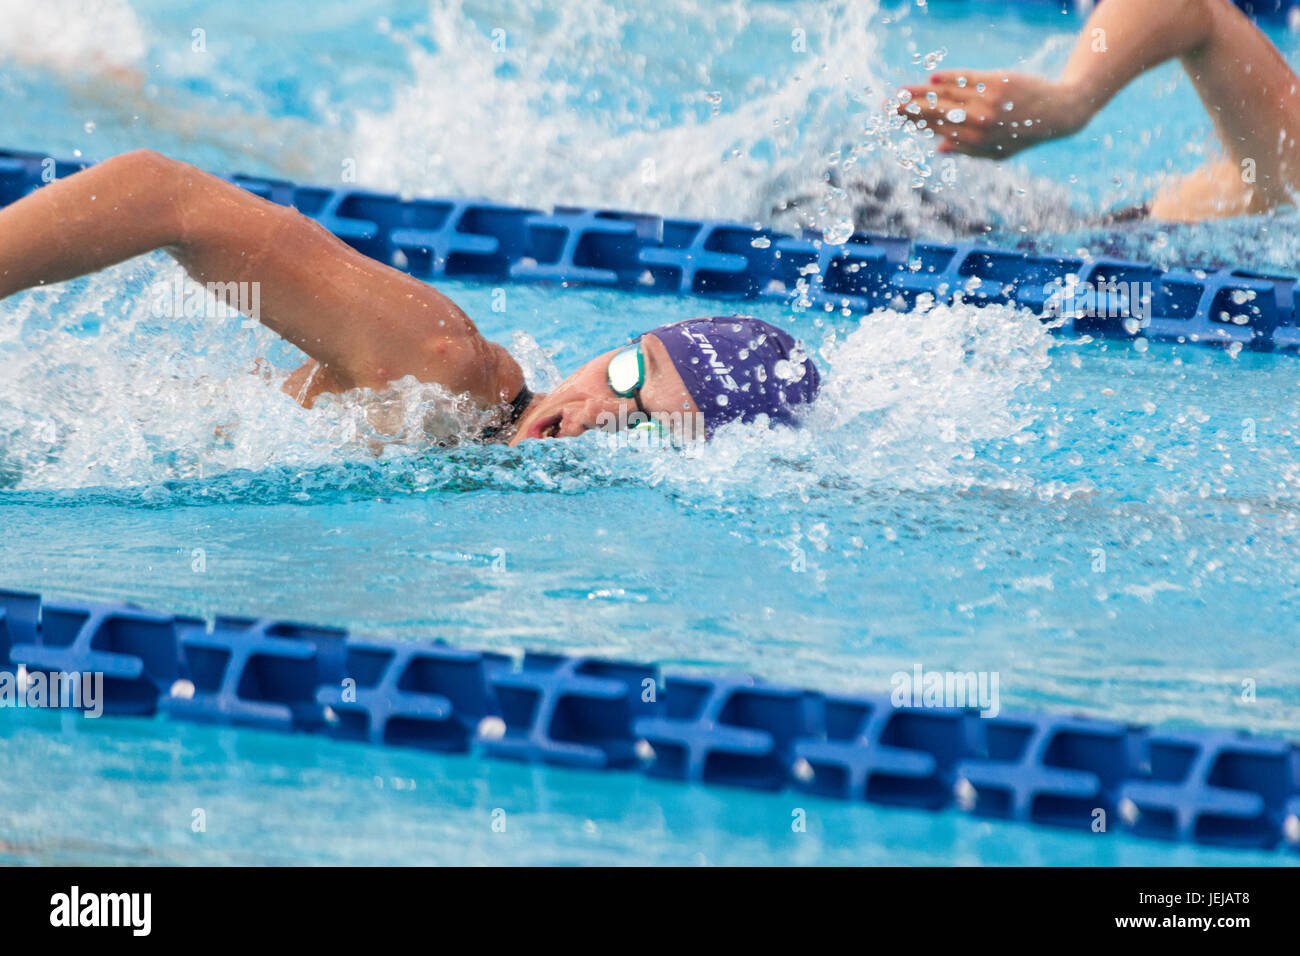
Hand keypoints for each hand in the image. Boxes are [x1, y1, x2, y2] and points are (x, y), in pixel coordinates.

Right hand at [896, 70, 1086, 159]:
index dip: (913, 121)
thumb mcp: (996, 152)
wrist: (1057, 113)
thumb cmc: (1024, 134)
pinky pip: (966, 78)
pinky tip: (932, 77)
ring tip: (902, 90)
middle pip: (934, 112)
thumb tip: (939, 148)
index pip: (935, 128)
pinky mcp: (997, 82)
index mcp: (974, 142)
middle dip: (908, 108)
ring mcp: (987, 101)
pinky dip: (949, 77)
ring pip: (946, 95)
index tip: (895, 116)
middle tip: (887, 103)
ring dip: (921, 92)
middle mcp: (978, 122)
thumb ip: (967, 150)